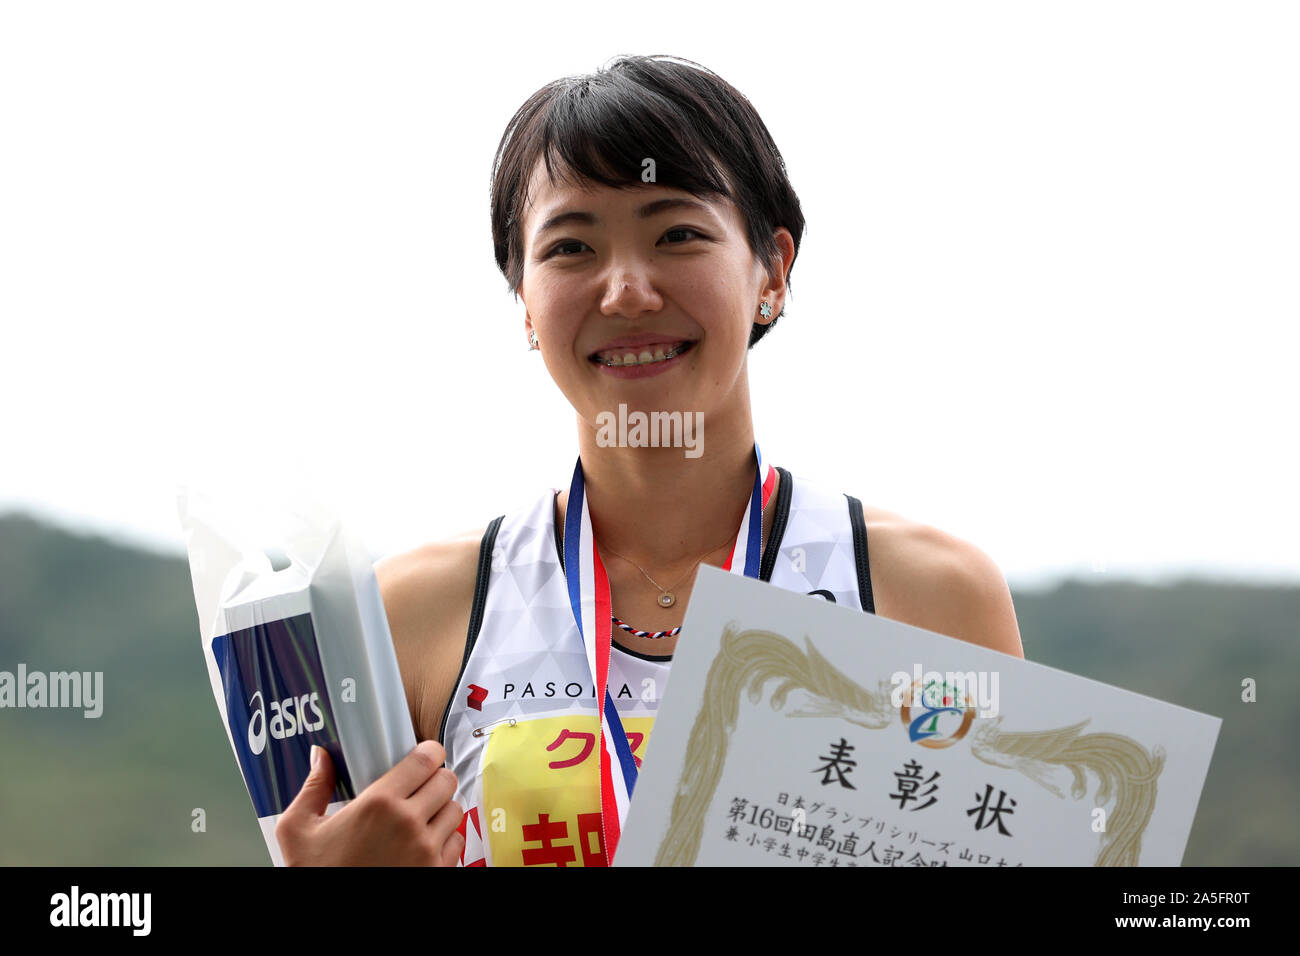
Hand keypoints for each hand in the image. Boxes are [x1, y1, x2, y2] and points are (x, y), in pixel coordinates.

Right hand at [274, 740, 463, 865]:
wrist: (327, 917)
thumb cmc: (316, 874)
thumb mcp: (298, 831)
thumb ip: (313, 787)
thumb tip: (320, 756)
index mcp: (379, 804)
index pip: (426, 759)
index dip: (427, 753)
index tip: (421, 756)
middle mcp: (409, 824)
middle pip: (447, 780)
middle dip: (434, 779)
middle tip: (417, 787)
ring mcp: (427, 850)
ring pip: (455, 810)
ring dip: (441, 809)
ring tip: (419, 816)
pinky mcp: (436, 871)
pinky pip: (457, 841)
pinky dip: (445, 838)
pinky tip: (422, 841)